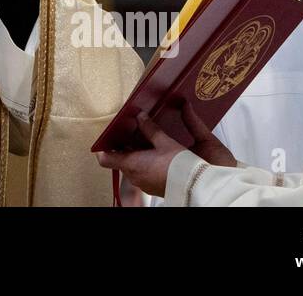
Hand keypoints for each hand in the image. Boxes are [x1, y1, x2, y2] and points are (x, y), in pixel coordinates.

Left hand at [96, 104, 236, 197]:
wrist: (199, 187)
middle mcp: (135, 176)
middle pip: (120, 160)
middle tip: (129, 129)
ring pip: (133, 165)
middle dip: (124, 145)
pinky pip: (144, 171)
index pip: (105, 159)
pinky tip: (156, 150)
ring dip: (136, 152)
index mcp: (132, 164)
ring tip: (144, 135)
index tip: (106, 136)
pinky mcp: (155, 185)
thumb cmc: (181, 167)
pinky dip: (146, 160)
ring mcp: (145, 183)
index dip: (103, 147)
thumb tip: (140, 117)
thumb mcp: (165, 142)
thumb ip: (150, 129)